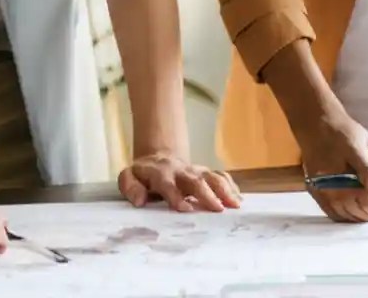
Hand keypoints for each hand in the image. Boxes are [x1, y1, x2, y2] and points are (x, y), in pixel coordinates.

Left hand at [118, 152, 242, 211]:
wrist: (158, 158)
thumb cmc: (144, 175)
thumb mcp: (128, 177)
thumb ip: (130, 187)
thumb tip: (139, 201)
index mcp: (160, 174)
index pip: (167, 184)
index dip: (175, 195)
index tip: (185, 209)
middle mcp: (180, 171)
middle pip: (195, 180)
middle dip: (207, 194)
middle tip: (218, 209)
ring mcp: (195, 170)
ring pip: (212, 176)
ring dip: (224, 190)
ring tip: (235, 205)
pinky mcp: (205, 172)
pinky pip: (220, 176)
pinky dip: (231, 186)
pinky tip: (238, 199)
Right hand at [298, 113, 367, 222]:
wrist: (315, 127)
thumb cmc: (345, 134)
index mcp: (352, 151)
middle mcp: (335, 170)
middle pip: (359, 201)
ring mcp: (323, 183)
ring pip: (347, 211)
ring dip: (363, 216)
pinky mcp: (315, 191)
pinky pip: (333, 213)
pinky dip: (347, 218)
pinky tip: (356, 214)